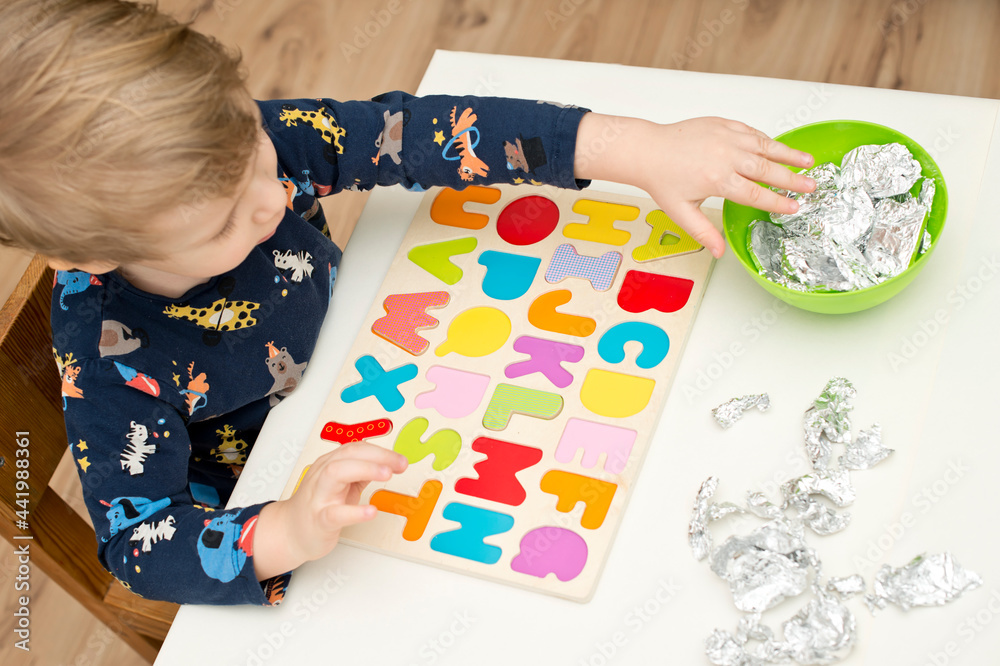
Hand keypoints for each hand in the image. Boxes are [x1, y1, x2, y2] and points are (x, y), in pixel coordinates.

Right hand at [253, 441, 407, 579]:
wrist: (291, 532)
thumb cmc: (318, 506)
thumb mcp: (341, 484)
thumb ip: (360, 473)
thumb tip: (387, 463)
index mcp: (329, 464)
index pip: (356, 448)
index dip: (381, 451)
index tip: (401, 460)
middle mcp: (322, 475)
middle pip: (347, 454)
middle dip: (376, 456)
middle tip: (398, 464)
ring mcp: (319, 497)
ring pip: (336, 473)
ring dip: (365, 470)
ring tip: (386, 475)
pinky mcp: (319, 520)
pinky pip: (334, 514)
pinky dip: (354, 512)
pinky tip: (371, 511)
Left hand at [575, 114, 816, 257]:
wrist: (647, 150)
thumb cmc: (662, 179)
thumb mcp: (681, 212)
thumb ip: (704, 232)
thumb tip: (720, 252)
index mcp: (717, 179)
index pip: (755, 194)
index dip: (777, 202)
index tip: (794, 207)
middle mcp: (726, 156)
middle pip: (767, 169)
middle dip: (792, 179)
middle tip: (812, 186)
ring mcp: (726, 137)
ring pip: (765, 145)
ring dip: (788, 153)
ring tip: (808, 161)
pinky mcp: (722, 124)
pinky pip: (751, 132)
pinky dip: (767, 140)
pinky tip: (779, 147)